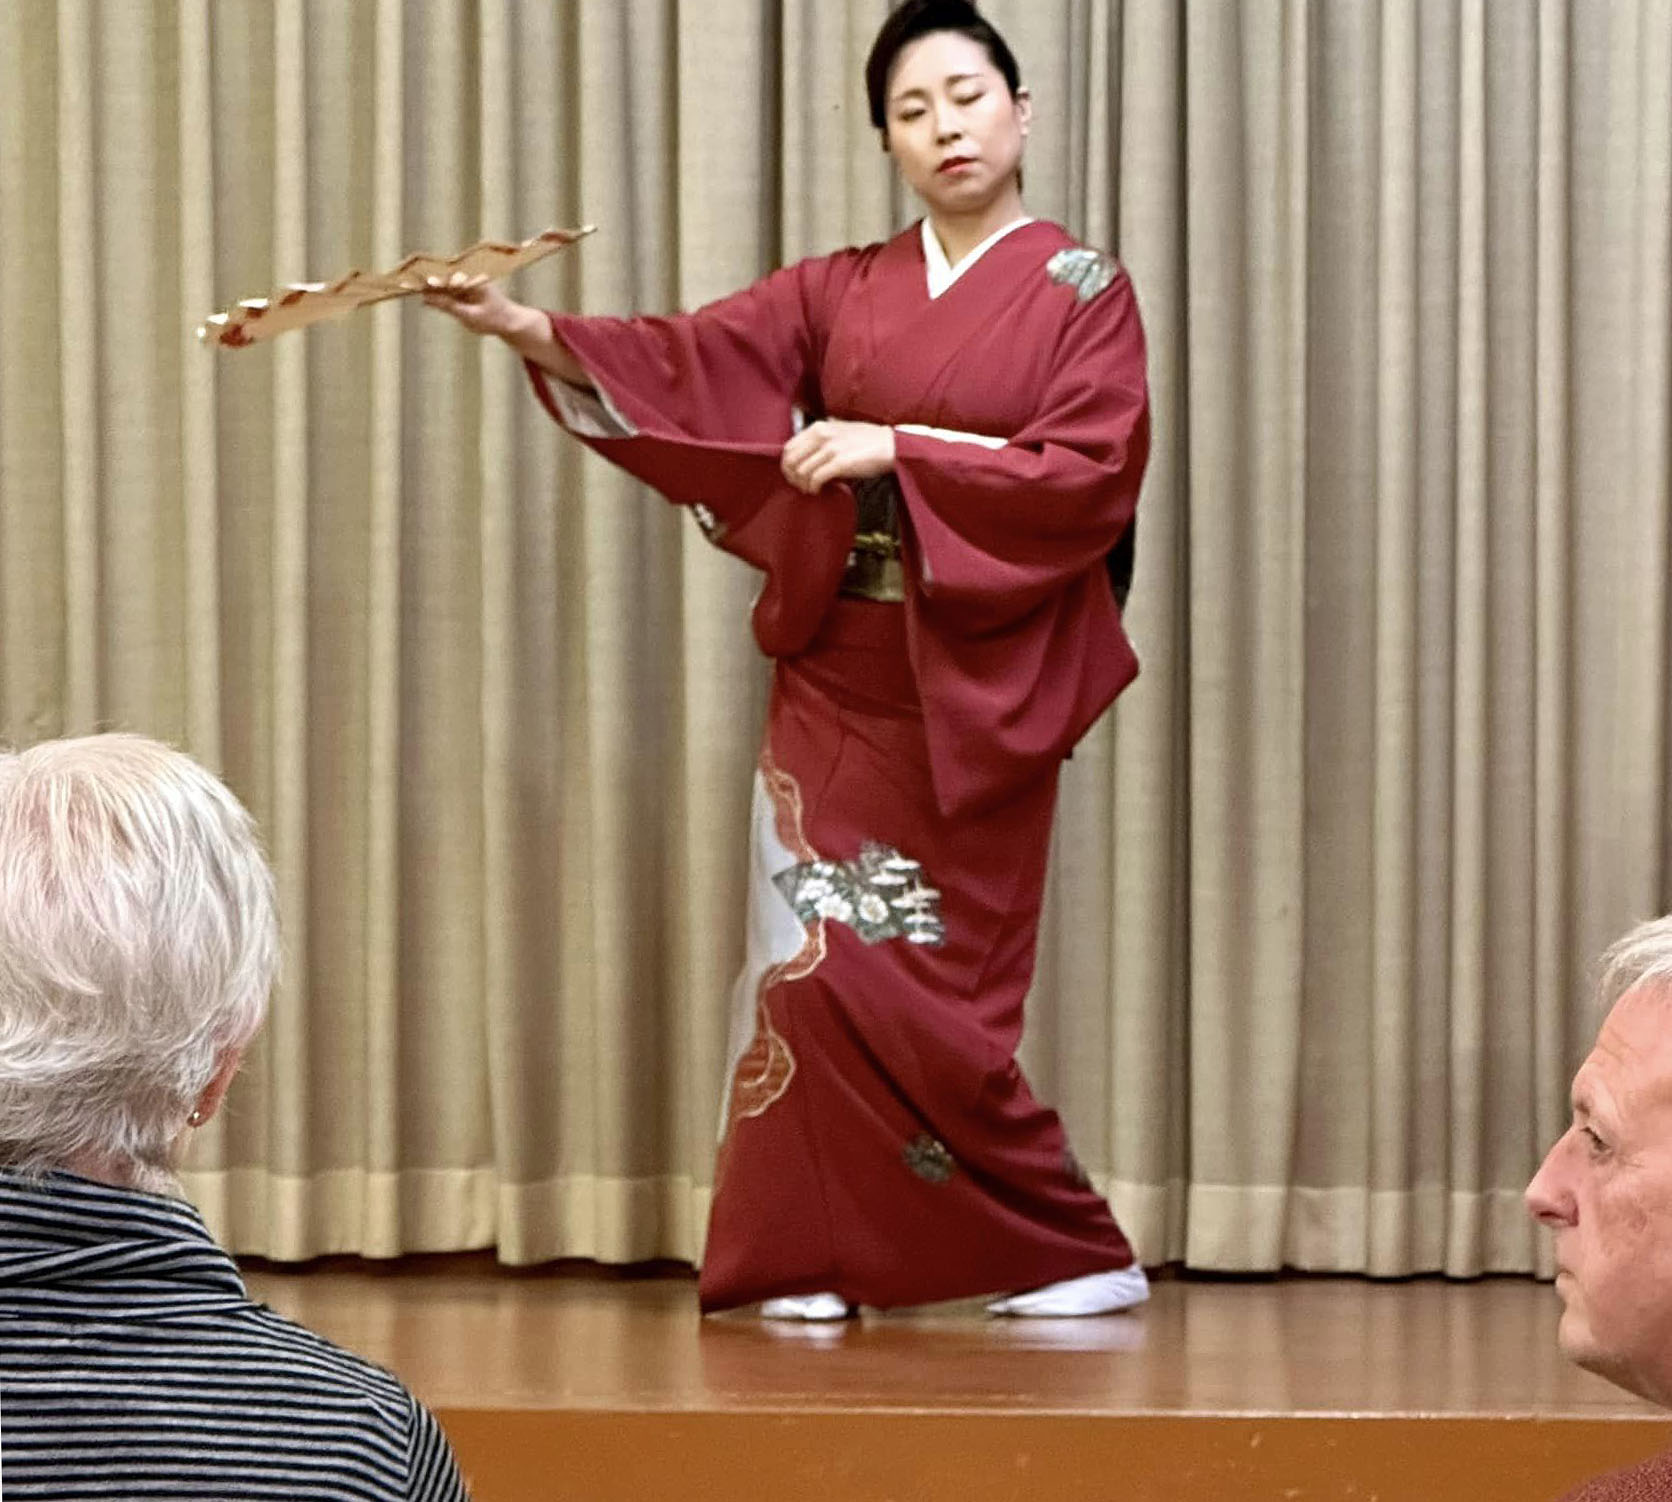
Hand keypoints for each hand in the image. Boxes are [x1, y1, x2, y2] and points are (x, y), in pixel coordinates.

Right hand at [421, 271, 541, 341]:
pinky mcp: (462, 291)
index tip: (427, 282)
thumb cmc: (493, 319)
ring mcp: (465, 284)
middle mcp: (469, 278)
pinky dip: (435, 294)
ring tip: (409, 287)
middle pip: (444, 277)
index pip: (452, 279)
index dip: (438, 281)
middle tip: (410, 280)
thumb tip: (427, 298)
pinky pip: (446, 291)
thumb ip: (449, 306)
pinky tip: (422, 297)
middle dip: (427, 279)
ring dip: (428, 286)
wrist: (508, 321)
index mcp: (475, 281)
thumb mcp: (470, 316)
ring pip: (443, 284)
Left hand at [780, 420, 895, 493]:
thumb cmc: (868, 441)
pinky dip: (813, 488)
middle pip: (791, 460)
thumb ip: (822, 439)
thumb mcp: (840, 431)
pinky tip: (818, 491)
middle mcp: (822, 436)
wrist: (891, 446)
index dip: (787, 465)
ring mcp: (830, 449)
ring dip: (803, 485)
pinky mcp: (840, 462)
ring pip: (802, 471)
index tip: (793, 475)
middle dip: (792, 477)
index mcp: (819, 427)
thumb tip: (807, 454)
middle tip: (799, 486)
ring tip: (810, 490)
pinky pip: (816, 478)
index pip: (789, 447)